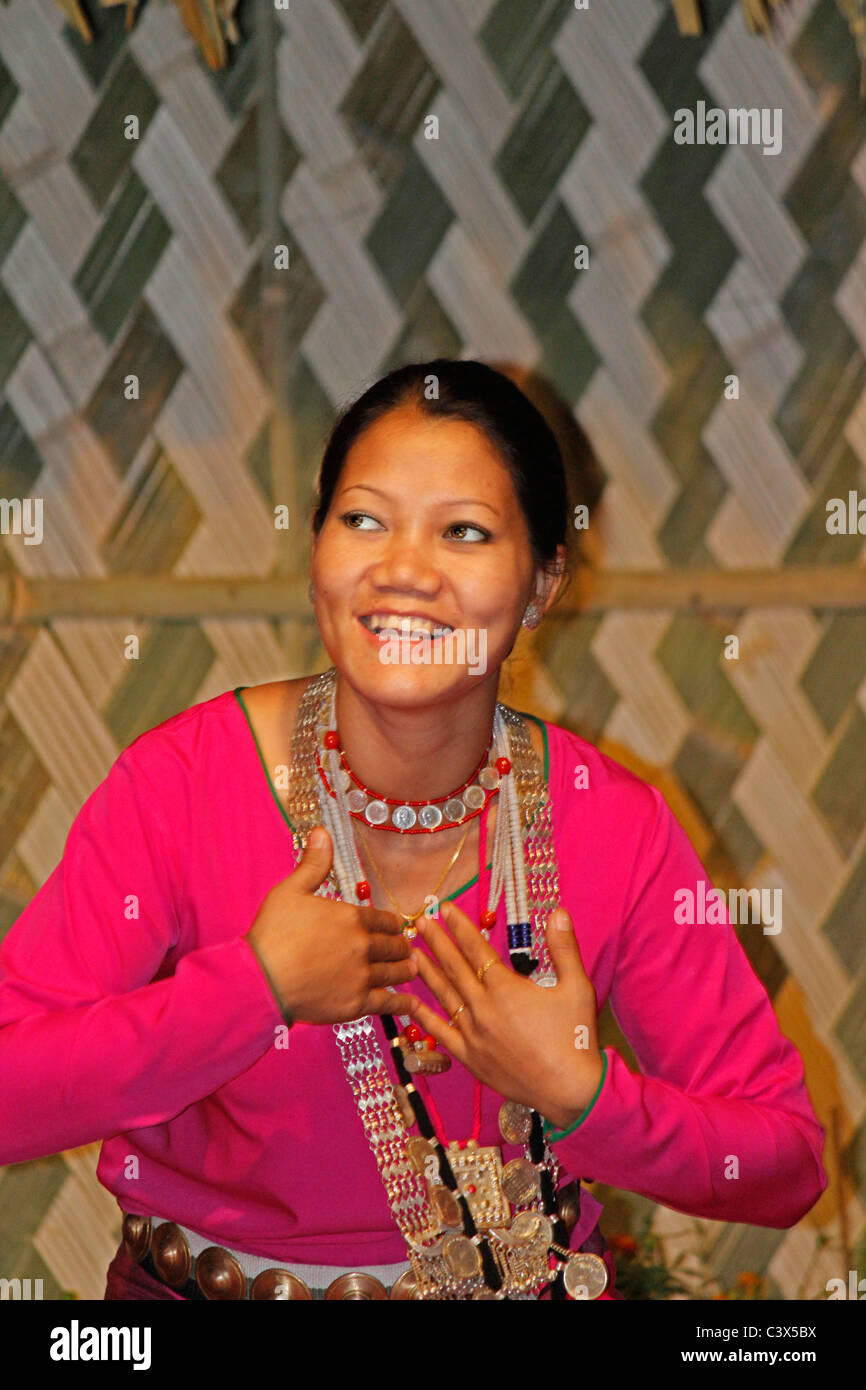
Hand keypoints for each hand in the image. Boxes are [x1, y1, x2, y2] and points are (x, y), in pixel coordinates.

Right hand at [245, 827, 417, 1023]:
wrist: (261, 980)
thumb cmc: (272, 933)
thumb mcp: (290, 891)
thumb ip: (313, 864)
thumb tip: (323, 831)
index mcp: (351, 917)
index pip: (385, 920)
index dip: (393, 924)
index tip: (397, 927)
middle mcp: (363, 946)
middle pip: (394, 945)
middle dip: (401, 946)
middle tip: (406, 949)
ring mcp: (362, 976)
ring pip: (395, 972)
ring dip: (406, 970)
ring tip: (412, 969)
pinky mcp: (356, 1004)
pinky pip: (389, 1003)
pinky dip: (403, 1005)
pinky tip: (411, 1005)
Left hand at [402, 901, 602, 1129]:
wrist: (570, 1090)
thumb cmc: (576, 1038)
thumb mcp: (577, 987)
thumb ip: (564, 947)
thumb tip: (558, 912)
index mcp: (506, 989)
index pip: (476, 949)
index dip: (460, 927)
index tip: (446, 909)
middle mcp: (483, 1009)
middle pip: (454, 968)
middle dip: (436, 942)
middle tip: (420, 921)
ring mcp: (473, 1035)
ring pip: (444, 996)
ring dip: (427, 972)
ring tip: (411, 952)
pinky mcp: (470, 1058)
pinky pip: (441, 1034)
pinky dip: (424, 1018)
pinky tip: (410, 1004)